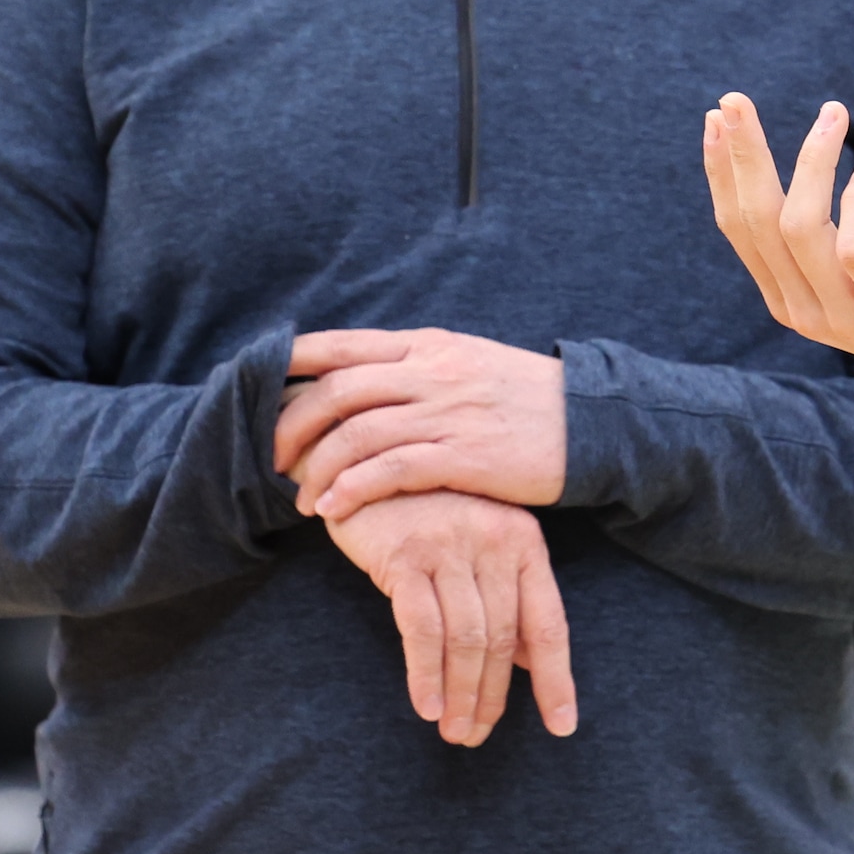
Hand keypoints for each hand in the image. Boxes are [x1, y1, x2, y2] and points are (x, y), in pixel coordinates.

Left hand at [281, 327, 566, 522]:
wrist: (593, 422)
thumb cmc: (528, 399)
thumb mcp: (470, 364)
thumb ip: (419, 368)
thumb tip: (363, 382)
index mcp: (430, 345)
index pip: (343, 346)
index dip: (293, 364)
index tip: (260, 387)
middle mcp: (433, 371)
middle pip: (338, 390)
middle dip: (293, 426)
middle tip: (273, 459)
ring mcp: (448, 411)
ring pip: (357, 433)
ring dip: (318, 469)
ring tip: (303, 500)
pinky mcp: (465, 454)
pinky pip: (391, 470)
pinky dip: (353, 489)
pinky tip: (335, 509)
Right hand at [323, 490, 576, 744]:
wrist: (365, 465)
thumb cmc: (427, 514)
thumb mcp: (477, 547)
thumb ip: (506, 598)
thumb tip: (530, 663)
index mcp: (525, 542)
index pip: (548, 625)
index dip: (556, 680)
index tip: (562, 727)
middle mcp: (496, 541)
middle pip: (504, 640)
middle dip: (493, 698)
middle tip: (475, 737)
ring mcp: (451, 546)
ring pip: (467, 640)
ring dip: (461, 695)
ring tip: (453, 731)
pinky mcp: (406, 555)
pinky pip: (423, 628)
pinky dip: (425, 674)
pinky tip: (425, 705)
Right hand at [703, 94, 853, 398]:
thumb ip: (825, 234)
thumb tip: (802, 169)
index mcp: (789, 298)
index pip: (739, 228)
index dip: (723, 172)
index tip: (716, 117)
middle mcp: (806, 313)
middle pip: (758, 221)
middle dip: (743, 155)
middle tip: (735, 99)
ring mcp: (848, 319)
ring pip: (798, 226)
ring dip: (811, 159)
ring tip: (834, 112)